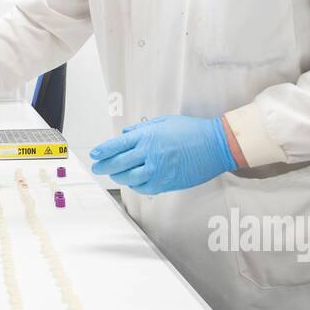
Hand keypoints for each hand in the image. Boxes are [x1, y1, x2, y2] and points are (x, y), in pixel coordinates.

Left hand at [89, 115, 235, 194]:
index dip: (102, 151)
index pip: (116, 145)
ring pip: (128, 177)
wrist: (214, 146)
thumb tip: (125, 133)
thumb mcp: (164, 122)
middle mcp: (148, 153)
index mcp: (147, 136)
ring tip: (114, 174)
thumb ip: (142, 128)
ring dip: (118, 176)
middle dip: (103, 166)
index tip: (95, 154)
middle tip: (97, 167)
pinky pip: (142, 187)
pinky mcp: (165, 183)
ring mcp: (156, 170)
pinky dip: (134, 185)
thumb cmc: (192, 131)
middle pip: (117, 163)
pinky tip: (133, 181)